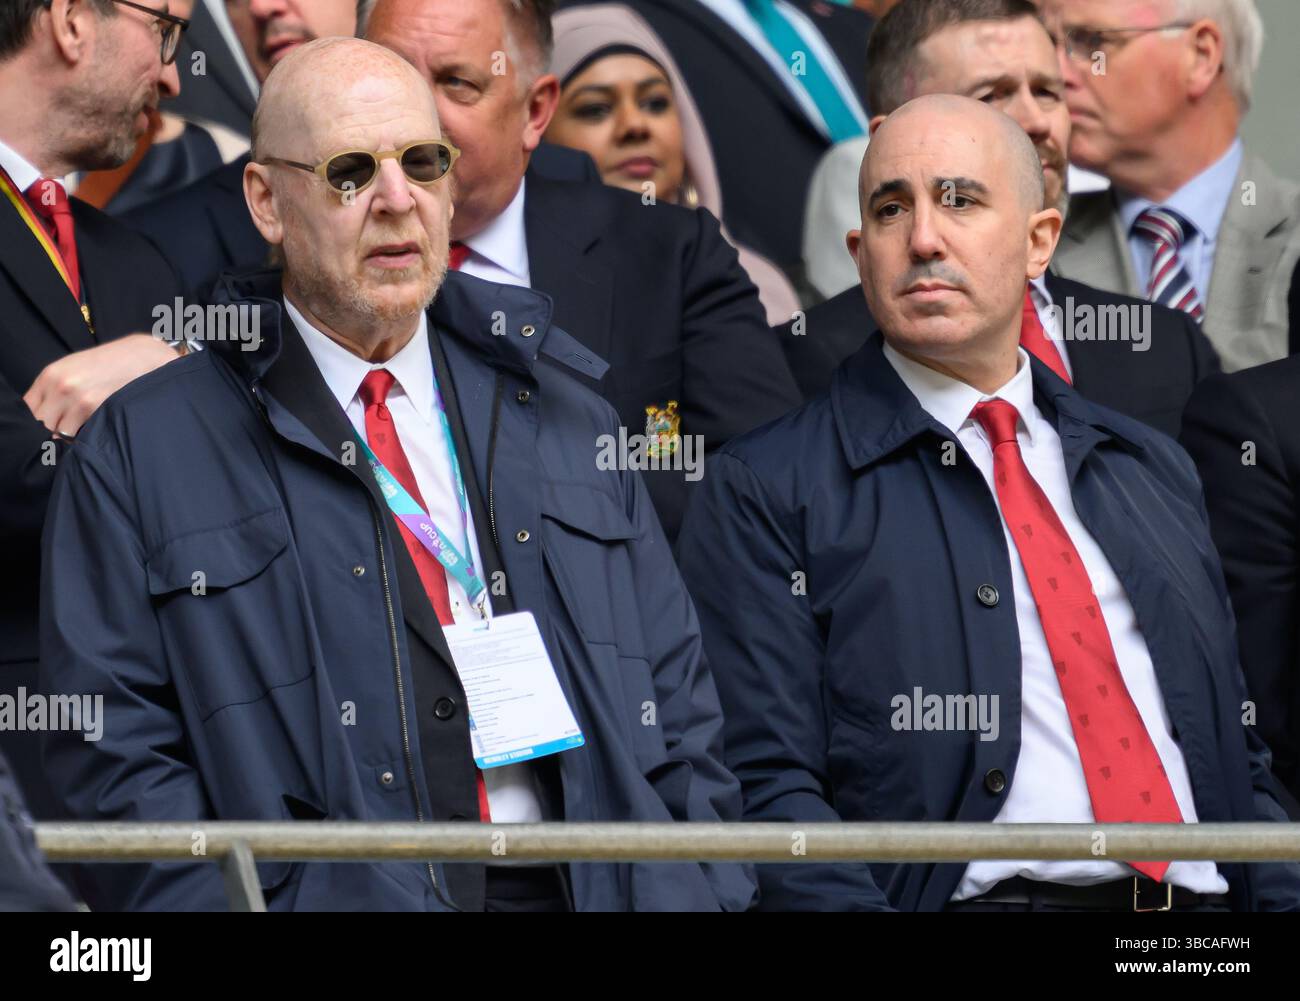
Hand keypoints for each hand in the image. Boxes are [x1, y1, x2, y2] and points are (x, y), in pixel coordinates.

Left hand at [23, 334, 181, 437]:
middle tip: (73, 424)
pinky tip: (98, 422)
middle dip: (54, 428)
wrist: (142, 357)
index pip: (27, 408)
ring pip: (59, 432)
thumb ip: (55, 393)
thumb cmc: (109, 365)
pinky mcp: (93, 408)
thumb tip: (49, 427)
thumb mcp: (74, 370)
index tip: (50, 423)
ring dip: (71, 433)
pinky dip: (86, 434)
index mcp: (50, 375)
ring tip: (88, 423)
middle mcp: (59, 386)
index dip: (37, 420)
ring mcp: (76, 398)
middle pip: (41, 423)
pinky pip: (78, 434)